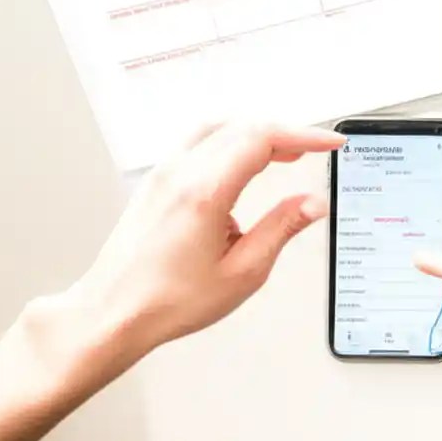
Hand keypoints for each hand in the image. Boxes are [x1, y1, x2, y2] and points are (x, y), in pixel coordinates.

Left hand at [67, 122, 343, 353]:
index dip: (303, 136)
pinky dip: (230, 141)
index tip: (329, 144)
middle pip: (242, 127)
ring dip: (256, 134)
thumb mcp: (243, 272)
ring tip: (282, 153)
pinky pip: (197, 142)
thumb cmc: (167, 301)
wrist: (112, 313)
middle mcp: (180, 174)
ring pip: (218, 129)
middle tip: (313, 150)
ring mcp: (163, 175)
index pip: (262, 139)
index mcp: (204, 192)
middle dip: (285, 134)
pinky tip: (242, 161)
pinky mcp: (156, 182)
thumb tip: (312, 204)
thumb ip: (281, 229)